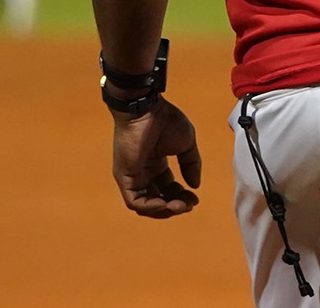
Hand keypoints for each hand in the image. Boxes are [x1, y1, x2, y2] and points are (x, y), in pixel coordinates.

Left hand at [110, 97, 202, 217]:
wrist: (147, 108)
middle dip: (174, 206)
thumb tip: (195, 185)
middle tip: (188, 205)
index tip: (195, 199)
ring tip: (178, 206)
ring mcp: (132, 176)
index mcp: (156, 164)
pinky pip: (134, 201)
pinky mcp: (124, 177)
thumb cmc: (165, 120)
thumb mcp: (186, 143)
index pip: (168, 188)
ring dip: (163, 210)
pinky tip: (165, 203)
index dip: (182, 196)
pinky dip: (149, 207)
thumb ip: (191, 164)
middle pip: (158, 199)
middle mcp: (143, 172)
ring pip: (145, 205)